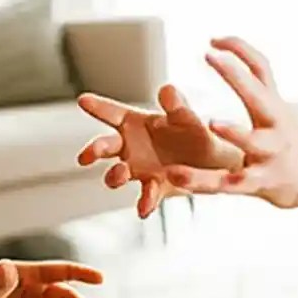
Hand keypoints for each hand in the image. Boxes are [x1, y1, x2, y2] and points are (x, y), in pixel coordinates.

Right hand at [77, 84, 241, 218]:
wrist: (214, 164)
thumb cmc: (197, 134)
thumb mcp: (190, 119)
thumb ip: (180, 107)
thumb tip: (168, 90)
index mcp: (139, 123)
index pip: (114, 114)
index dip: (99, 106)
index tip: (83, 100)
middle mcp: (133, 146)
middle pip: (107, 145)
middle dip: (96, 148)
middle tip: (89, 154)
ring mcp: (140, 169)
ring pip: (119, 173)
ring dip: (115, 174)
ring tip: (119, 175)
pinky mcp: (155, 188)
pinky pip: (146, 196)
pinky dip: (144, 202)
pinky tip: (144, 208)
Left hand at [163, 37, 297, 209]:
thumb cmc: (289, 137)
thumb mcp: (275, 104)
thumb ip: (253, 77)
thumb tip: (221, 41)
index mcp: (273, 105)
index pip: (260, 69)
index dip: (239, 50)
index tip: (213, 41)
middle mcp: (274, 126)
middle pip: (259, 96)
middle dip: (237, 76)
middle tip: (213, 58)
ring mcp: (270, 155)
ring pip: (251, 142)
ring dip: (235, 131)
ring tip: (213, 122)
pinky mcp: (261, 182)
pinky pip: (234, 183)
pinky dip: (211, 181)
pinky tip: (185, 178)